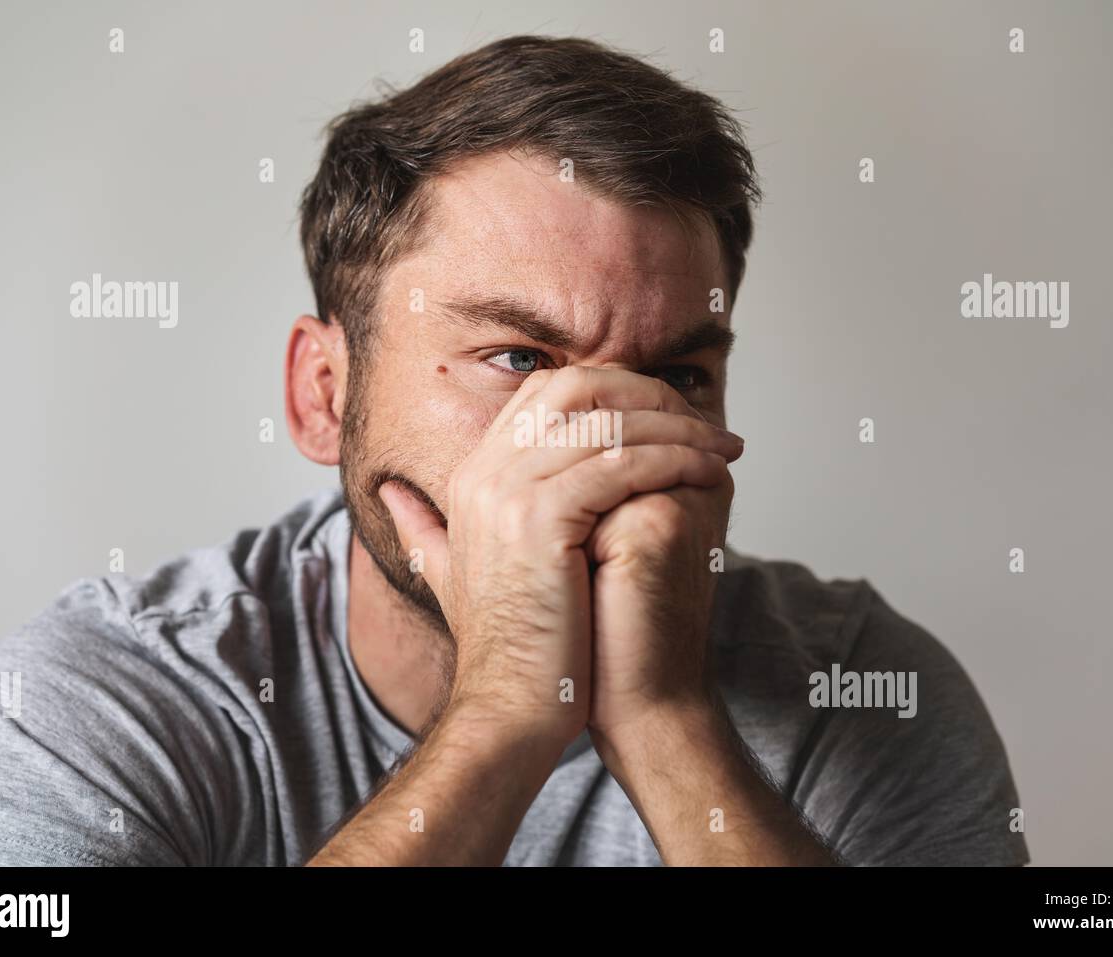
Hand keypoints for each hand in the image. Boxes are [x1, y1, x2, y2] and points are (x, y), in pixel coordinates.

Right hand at [379, 366, 741, 754]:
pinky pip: (623, 463)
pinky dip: (675, 460)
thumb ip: (427, 527)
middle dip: (652, 396)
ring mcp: (506, 492)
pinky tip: (709, 474)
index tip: (672, 420)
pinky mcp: (539, 519)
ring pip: (610, 422)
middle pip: (580, 386)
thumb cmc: (513, 648)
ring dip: (679, 429)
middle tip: (704, 426)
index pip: (551, 390)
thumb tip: (390, 495)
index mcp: (473, 475)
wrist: (508, 708)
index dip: (619, 391)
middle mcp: (483, 472)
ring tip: (723, 449)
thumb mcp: (455, 573)